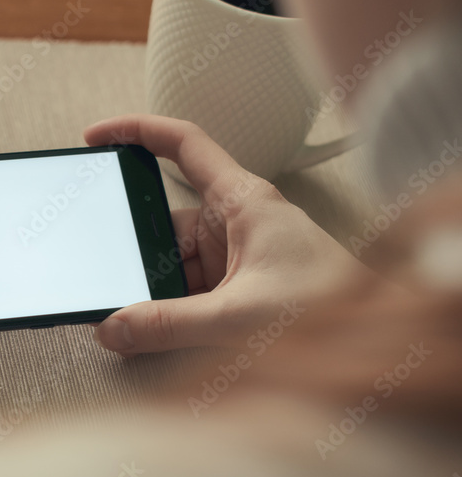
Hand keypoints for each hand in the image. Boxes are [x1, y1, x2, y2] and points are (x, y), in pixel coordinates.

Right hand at [83, 115, 375, 356]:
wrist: (381, 345)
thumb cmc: (336, 312)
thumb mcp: (240, 316)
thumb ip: (171, 325)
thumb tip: (114, 328)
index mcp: (242, 202)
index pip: (183, 146)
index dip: (136, 131)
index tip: (97, 138)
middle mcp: (237, 223)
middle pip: (165, 220)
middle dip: (133, 244)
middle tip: (101, 265)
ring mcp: (236, 257)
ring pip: (174, 262)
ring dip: (152, 287)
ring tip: (126, 312)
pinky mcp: (237, 288)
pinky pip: (188, 290)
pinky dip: (168, 308)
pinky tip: (152, 330)